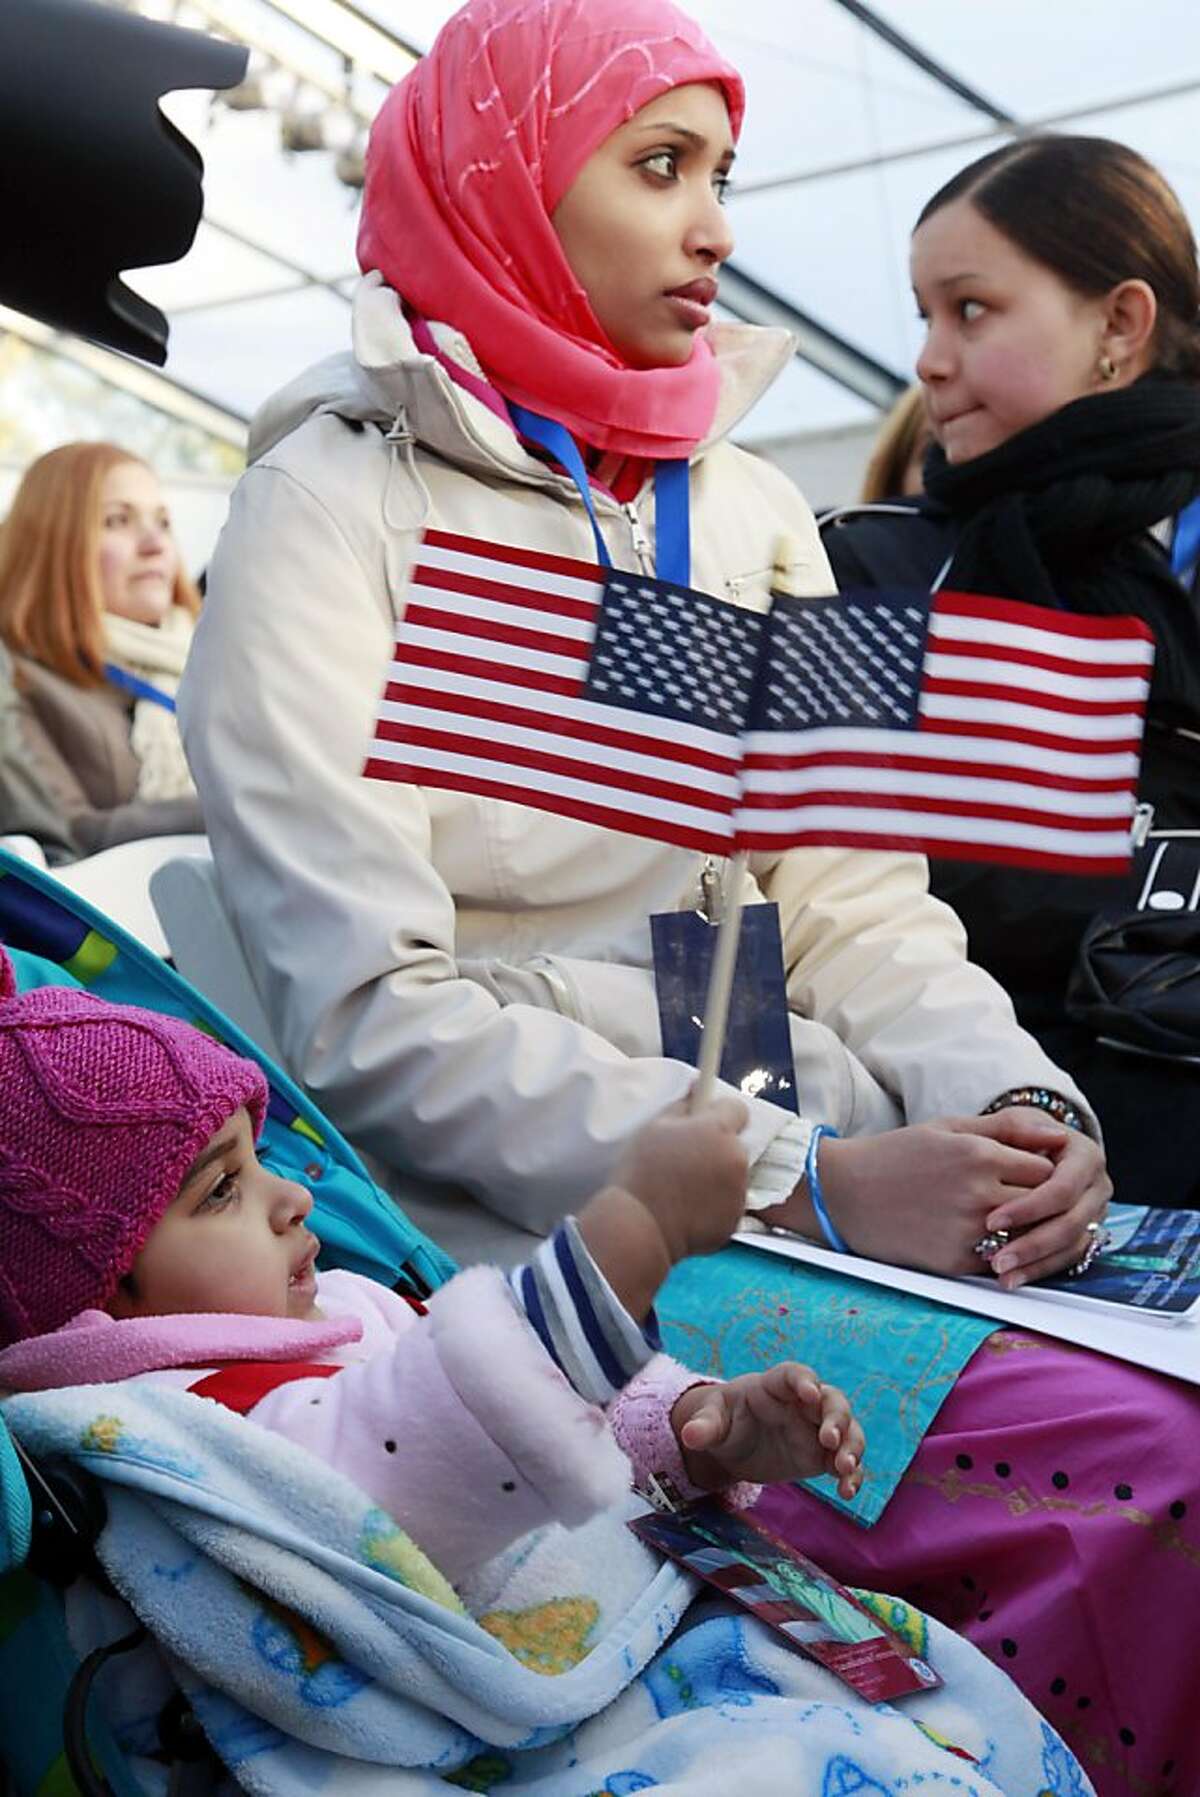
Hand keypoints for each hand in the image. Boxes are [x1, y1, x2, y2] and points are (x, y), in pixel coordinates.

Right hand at [576, 1097, 748, 1322]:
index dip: (719, 1114)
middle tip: (684, 1159)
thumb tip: (697, 1088)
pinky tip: (686, 1209)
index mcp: (718, 1131)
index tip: (704, 1122)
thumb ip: (683, 1105)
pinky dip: (714, 1205)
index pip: (738, 1108)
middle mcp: (736, 1159)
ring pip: (732, 1175)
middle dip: (715, 1148)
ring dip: (716, 1176)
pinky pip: (728, 1204)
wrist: (640, 1227)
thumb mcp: (654, 1127)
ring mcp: (739, 1193)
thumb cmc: (642, 1172)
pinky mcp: (735, 1221)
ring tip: (682, 1188)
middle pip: (734, 1144)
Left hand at [672, 1364, 864, 1501]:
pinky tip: (847, 1492)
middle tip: (829, 1439)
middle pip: (831, 1400)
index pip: (795, 1374)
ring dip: (851, 1445)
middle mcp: (803, 1404)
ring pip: (847, 1429)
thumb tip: (690, 1435)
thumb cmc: (723, 1418)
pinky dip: (851, 1474)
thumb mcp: (710, 1419)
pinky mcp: (820, 1456)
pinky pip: (844, 1461)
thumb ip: (704, 1426)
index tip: (810, 1392)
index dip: (804, 1380)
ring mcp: (816, 1429)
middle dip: (836, 1417)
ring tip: (844, 1469)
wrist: (731, 1445)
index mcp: (775, 1385)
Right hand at [807, 1110, 1075, 1276]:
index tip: (1032, 1171)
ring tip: (1006, 1217)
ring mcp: (968, 1232)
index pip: (1046, 1168)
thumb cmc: (898, 1155)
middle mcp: (978, 1195)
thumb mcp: (949, 1127)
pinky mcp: (956, 1262)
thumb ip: (1006, 1128)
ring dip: (1024, 1229)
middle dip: (1041, 1201)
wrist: (845, 1194)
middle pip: (1042, 1204)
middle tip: (1025, 1197)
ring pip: (1026, 1235)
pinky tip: (981, 1237)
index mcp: (979, 1155)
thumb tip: (1057, 1134)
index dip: (1043, 1170)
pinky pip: (1000, 1260)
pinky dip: (1000, 1251)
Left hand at [977, 1108, 1110, 1289]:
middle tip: (996, 1258)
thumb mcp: (1011, 1122)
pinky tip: (1013, 1279)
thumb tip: (1053, 1135)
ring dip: (1035, 1263)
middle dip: (1032, 1243)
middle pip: (1071, 1223)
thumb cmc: (1012, 1136)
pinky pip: (1068, 1259)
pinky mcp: (1086, 1234)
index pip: (1061, 1188)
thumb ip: (1020, 1125)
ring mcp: (1095, 1213)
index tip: (992, 1221)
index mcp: (1085, 1155)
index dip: (1029, 1208)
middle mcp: (1097, 1186)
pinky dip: (1039, 1270)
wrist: (1023, 1151)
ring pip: (1072, 1246)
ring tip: (1001, 1274)